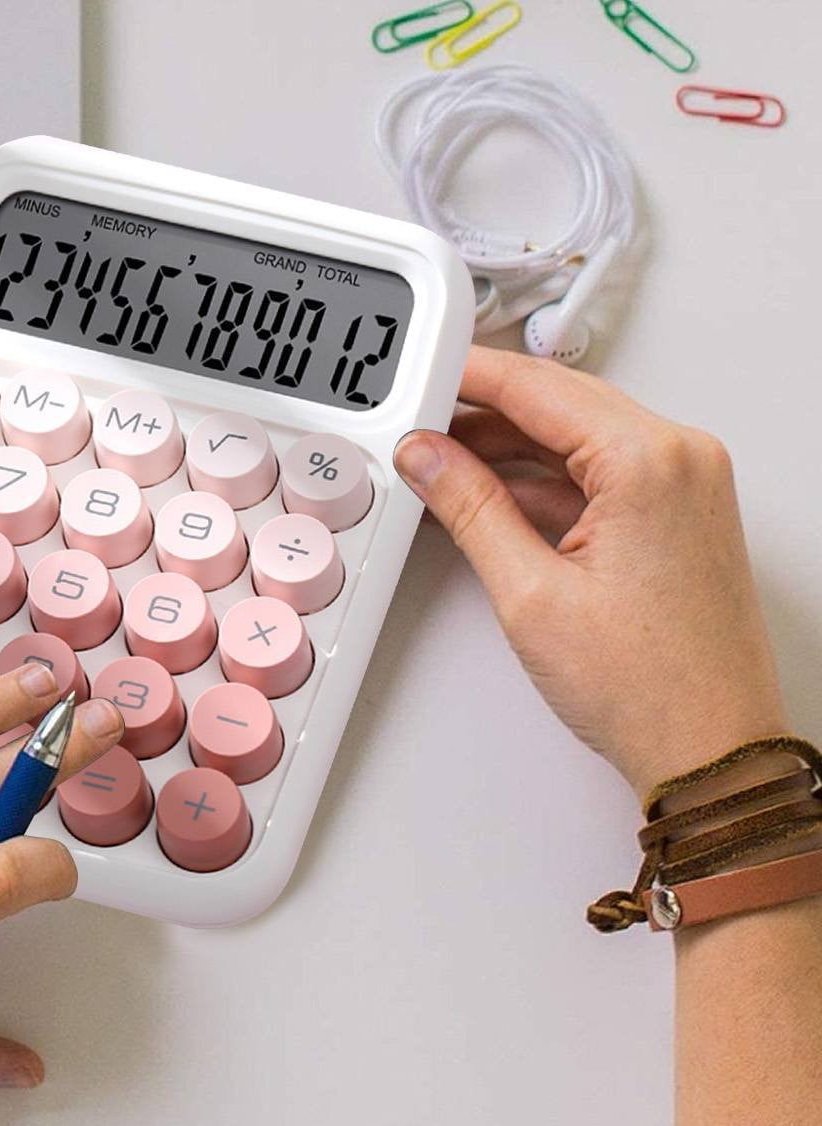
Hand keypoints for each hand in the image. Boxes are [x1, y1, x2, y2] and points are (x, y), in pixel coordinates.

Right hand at [393, 346, 787, 800]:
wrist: (710, 753)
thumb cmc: (651, 689)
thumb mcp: (529, 592)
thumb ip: (469, 507)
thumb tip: (428, 457)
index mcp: (651, 461)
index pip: (537, 387)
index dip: (466, 376)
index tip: (419, 373)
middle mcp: (680, 459)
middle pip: (557, 403)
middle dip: (479, 410)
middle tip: (415, 422)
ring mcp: (683, 486)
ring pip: (573, 437)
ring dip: (506, 447)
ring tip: (437, 467)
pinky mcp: (673, 515)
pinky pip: (595, 472)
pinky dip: (539, 480)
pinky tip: (485, 497)